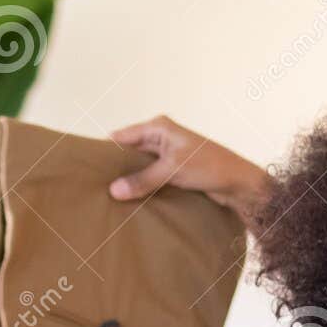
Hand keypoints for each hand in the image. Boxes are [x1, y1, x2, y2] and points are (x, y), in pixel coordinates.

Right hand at [109, 116, 267, 219]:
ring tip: (108, 194)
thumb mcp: (172, 170)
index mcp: (158, 127)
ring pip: (139, 166)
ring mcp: (166, 154)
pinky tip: (129, 199)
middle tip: (95, 185)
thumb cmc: (210, 166)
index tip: (89, 166)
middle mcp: (160, 137)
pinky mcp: (172, 170)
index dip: (106, 150)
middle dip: (116, 167)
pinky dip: (141, 185)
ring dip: (129, 179)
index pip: (122, 136)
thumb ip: (143, 180)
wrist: (238, 182)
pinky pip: (149, 176)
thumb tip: (114, 190)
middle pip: (129, 151)